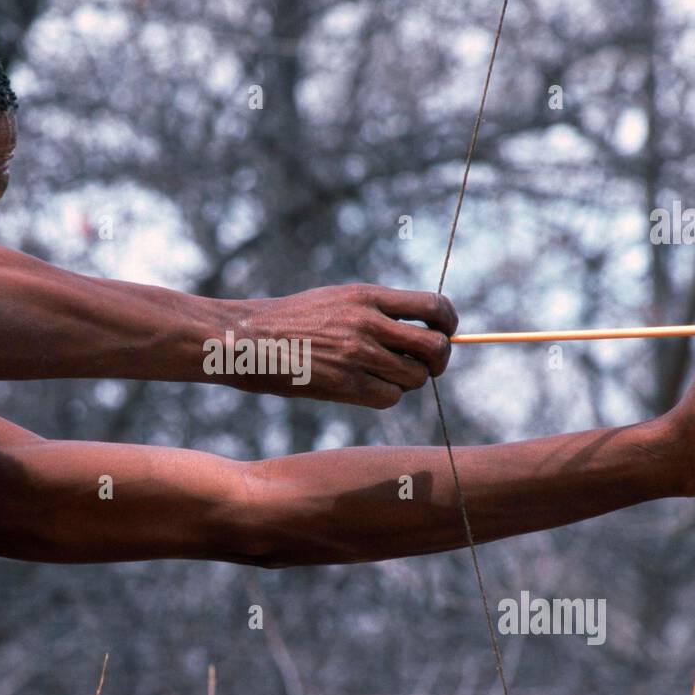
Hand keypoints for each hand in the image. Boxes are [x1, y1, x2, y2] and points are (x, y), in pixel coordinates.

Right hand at [233, 284, 456, 407]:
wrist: (246, 339)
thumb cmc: (288, 321)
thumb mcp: (335, 299)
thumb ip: (375, 311)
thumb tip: (418, 330)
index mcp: (367, 296)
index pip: (435, 305)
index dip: (448, 324)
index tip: (442, 333)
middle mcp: (367, 322)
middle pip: (435, 346)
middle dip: (438, 361)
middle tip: (424, 366)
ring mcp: (357, 354)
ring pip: (415, 378)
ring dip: (408, 382)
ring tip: (384, 376)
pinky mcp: (344, 384)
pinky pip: (390, 398)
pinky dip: (386, 397)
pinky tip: (366, 389)